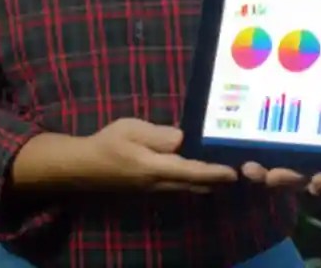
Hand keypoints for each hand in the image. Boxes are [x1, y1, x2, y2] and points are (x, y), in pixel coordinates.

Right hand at [80, 118, 238, 193]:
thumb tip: (181, 139)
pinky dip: (192, 181)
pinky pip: (176, 187)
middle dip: (216, 181)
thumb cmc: (107, 144)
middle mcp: (158, 183)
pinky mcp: (148, 189)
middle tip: (237, 172)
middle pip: (193, 184)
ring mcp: (153, 189)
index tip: (233, 173)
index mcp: (155, 168)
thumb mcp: (132, 130)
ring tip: (223, 173)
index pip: (191, 172)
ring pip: (186, 188)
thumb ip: (158, 135)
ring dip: (205, 183)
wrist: (83, 167)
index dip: (214, 173)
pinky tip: (197, 174)